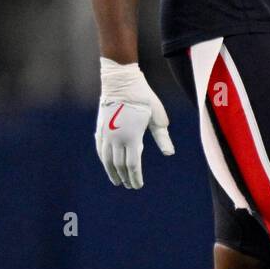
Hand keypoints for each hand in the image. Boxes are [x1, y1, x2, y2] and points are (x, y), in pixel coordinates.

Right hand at [95, 58, 174, 188]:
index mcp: (132, 137)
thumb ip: (162, 136)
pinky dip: (104, 161)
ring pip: (107, 160)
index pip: (133, 165)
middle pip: (119, 166)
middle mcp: (117, 139)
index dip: (135, 178)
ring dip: (112, 173)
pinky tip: (107, 165)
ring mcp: (106, 134)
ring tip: (117, 181)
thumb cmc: (142, 98)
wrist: (120, 82)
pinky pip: (100, 150)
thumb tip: (169, 153)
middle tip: (130, 185)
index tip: (138, 186)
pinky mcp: (100, 129)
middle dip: (125, 178)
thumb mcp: (156, 116)